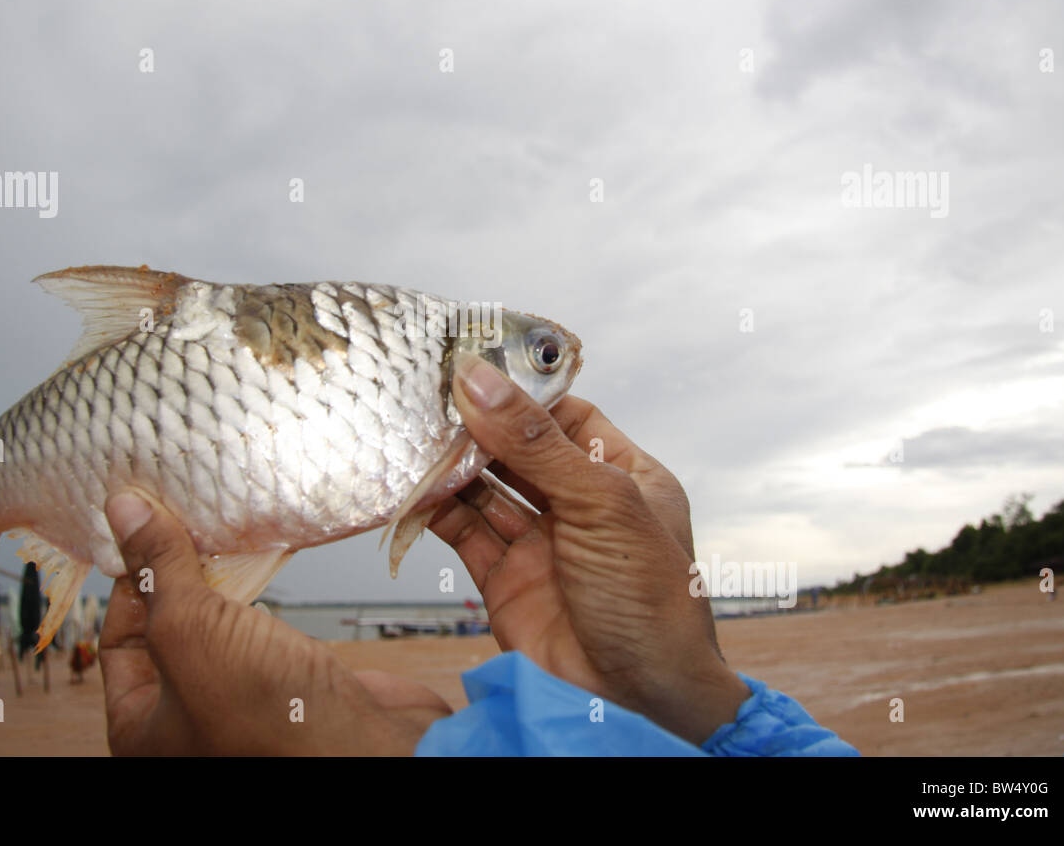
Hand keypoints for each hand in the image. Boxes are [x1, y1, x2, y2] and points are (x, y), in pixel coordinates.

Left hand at [99, 490, 450, 754]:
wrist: (374, 751)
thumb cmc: (272, 718)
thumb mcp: (191, 631)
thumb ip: (158, 572)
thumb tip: (123, 512)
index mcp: (143, 728)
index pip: (118, 641)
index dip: (131, 583)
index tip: (148, 529)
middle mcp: (189, 719)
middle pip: (169, 630)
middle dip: (181, 575)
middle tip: (188, 521)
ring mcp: (243, 702)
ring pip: (220, 625)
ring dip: (224, 582)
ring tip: (225, 533)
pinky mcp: (290, 683)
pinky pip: (265, 628)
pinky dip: (264, 595)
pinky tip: (264, 559)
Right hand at [429, 352, 749, 744]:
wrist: (635, 699)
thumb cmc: (650, 600)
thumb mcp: (601, 503)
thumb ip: (535, 443)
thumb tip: (481, 382)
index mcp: (621, 475)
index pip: (564, 415)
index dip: (521, 392)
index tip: (474, 364)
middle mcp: (578, 504)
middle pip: (517, 448)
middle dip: (478, 424)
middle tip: (431, 394)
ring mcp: (539, 543)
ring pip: (485, 488)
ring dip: (452, 464)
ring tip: (415, 430)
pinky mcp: (503, 579)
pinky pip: (463, 531)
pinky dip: (436, 508)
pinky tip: (413, 484)